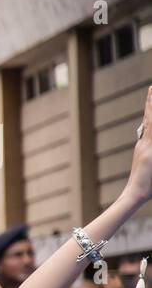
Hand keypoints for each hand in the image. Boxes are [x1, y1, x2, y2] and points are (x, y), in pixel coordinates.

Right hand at [128, 85, 151, 202]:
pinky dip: (151, 117)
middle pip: (149, 118)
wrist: (135, 194)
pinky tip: (151, 104)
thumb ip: (149, 153)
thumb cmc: (146, 186)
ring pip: (151, 122)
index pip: (149, 122)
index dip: (150, 107)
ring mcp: (146, 146)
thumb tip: (147, 151)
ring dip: (151, 107)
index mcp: (144, 146)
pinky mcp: (148, 151)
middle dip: (151, 102)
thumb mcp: (148, 164)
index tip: (151, 93)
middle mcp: (144, 143)